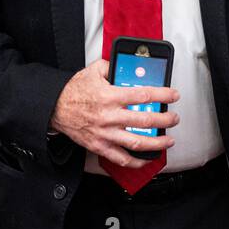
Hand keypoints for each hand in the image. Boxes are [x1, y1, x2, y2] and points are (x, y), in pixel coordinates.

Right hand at [49, 59, 179, 167]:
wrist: (55, 108)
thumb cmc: (74, 91)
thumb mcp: (93, 71)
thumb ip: (112, 67)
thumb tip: (128, 66)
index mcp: (110, 96)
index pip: (143, 95)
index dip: (162, 95)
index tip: (173, 96)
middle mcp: (109, 116)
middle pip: (145, 120)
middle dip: (165, 120)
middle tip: (173, 119)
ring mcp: (105, 133)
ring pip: (136, 142)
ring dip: (156, 143)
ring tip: (168, 140)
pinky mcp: (99, 146)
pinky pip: (120, 158)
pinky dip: (135, 162)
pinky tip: (146, 159)